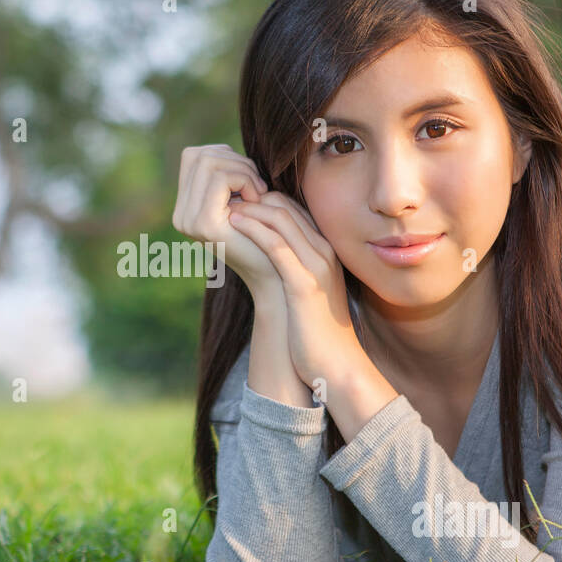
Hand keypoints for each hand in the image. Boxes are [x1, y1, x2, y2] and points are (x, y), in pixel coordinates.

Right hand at [171, 144, 278, 296]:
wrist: (278, 275)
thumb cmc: (267, 234)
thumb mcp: (242, 200)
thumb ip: (226, 176)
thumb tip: (220, 149)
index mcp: (184, 209)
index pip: (193, 156)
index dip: (226, 156)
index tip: (249, 179)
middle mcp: (180, 216)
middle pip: (198, 154)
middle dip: (234, 160)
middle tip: (257, 185)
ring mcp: (188, 221)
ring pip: (209, 162)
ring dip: (242, 170)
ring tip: (259, 193)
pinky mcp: (204, 223)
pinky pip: (221, 178)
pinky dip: (245, 180)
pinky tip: (258, 199)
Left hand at [226, 192, 367, 388]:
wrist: (336, 364)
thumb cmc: (314, 330)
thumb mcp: (303, 291)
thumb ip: (289, 270)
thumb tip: (261, 260)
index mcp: (324, 250)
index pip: (291, 208)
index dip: (261, 200)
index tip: (235, 204)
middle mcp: (323, 251)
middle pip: (285, 206)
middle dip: (253, 198)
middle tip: (225, 200)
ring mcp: (317, 265)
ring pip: (281, 218)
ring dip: (250, 209)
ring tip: (225, 206)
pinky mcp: (305, 284)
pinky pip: (277, 245)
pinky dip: (253, 229)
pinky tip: (234, 224)